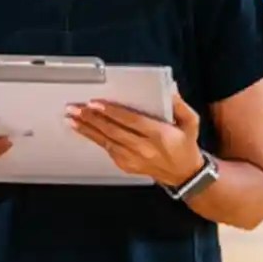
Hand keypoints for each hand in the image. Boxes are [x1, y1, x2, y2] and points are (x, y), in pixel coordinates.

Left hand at [67, 91, 203, 186]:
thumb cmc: (185, 145)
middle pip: (113, 132)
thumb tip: (170, 87)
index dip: (111, 112)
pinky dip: (95, 139)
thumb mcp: (190, 122)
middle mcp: (144, 148)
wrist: (184, 174)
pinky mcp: (126, 166)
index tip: (95, 103)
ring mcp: (133, 159)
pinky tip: (83, 130)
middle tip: (75, 108)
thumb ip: (179, 104)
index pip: (130, 121)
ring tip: (72, 119)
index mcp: (158, 135)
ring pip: (106, 142)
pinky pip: (108, 150)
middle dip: (92, 119)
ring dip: (87, 130)